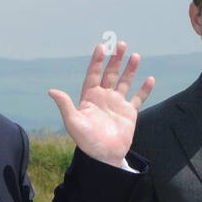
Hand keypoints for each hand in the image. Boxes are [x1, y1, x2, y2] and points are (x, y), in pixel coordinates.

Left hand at [47, 42, 153, 166]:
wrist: (104, 157)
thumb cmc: (86, 141)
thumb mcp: (74, 123)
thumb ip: (65, 105)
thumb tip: (51, 91)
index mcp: (90, 97)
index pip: (94, 74)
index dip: (97, 61)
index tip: (101, 47)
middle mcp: (104, 97)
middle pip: (110, 73)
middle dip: (115, 59)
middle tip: (121, 44)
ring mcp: (117, 104)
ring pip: (125, 82)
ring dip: (130, 69)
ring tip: (136, 56)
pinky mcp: (129, 113)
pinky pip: (138, 98)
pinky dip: (144, 89)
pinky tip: (150, 79)